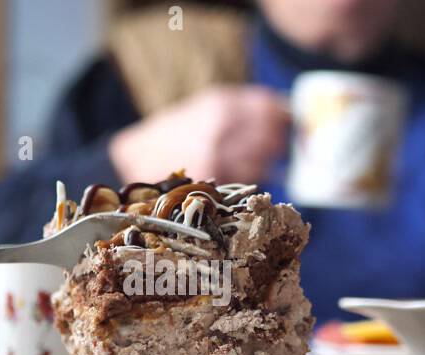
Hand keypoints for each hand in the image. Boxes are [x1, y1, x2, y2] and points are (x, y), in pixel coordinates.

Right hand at [108, 85, 290, 183]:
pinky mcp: (213, 181)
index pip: (272, 109)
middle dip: (276, 145)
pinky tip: (235, 176)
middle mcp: (222, 128)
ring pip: (264, 163)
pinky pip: (246, 181)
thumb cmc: (177, 130)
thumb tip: (286, 114)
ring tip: (247, 163)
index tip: (285, 125)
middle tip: (270, 149)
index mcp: (222, 104)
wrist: (138, 155)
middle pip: (273, 138)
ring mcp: (218, 156)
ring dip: (263, 165)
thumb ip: (245, 108)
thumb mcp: (208, 106)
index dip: (283, 119)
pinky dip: (248, 180)